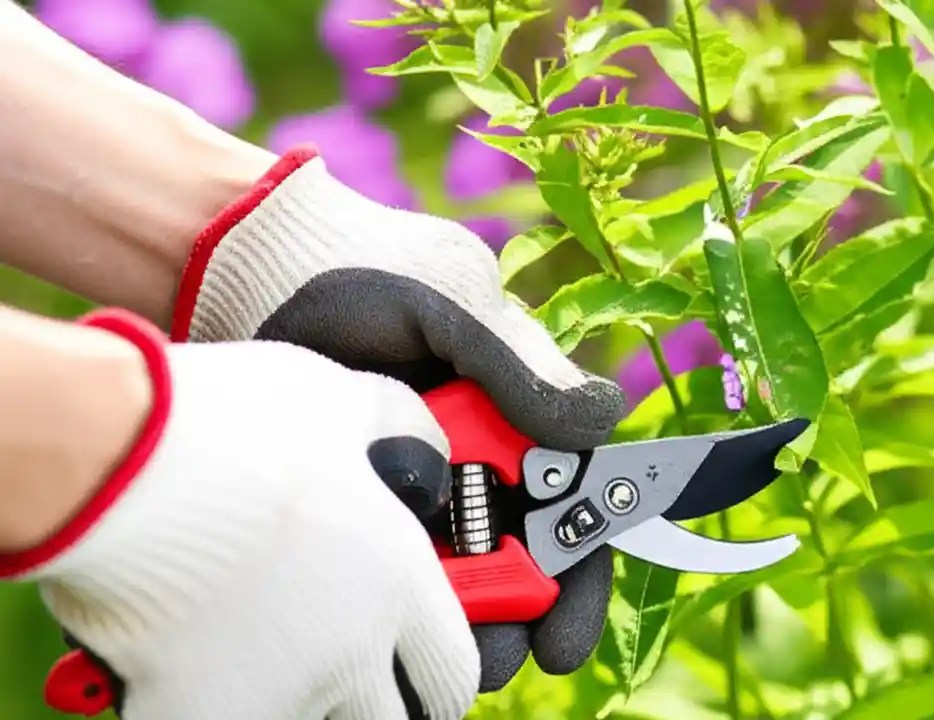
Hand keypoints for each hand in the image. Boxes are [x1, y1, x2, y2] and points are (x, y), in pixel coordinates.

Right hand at [3, 309, 478, 719]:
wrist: (111, 460)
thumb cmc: (224, 424)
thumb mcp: (337, 400)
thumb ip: (394, 426)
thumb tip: (422, 448)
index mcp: (396, 580)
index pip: (452, 671)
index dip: (438, 676)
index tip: (417, 670)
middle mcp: (350, 647)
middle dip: (370, 701)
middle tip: (338, 668)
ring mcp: (277, 691)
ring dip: (289, 696)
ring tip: (252, 646)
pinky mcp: (197, 714)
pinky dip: (202, 701)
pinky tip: (179, 660)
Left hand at [169, 146, 627, 690]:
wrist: (254, 270)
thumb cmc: (367, 274)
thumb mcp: (452, 309)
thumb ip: (520, 367)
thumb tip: (599, 424)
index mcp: (520, 418)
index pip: (577, 506)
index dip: (578, 577)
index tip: (562, 634)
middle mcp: (477, 464)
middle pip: (523, 565)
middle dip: (522, 621)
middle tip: (500, 659)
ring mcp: (415, 489)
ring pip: (457, 580)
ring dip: (463, 624)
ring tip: (444, 650)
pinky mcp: (358, 504)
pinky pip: (387, 567)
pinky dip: (395, 601)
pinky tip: (382, 618)